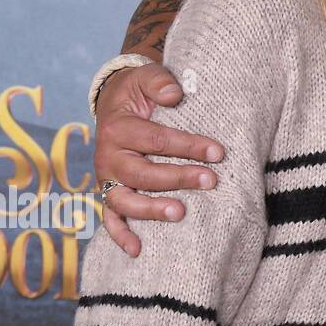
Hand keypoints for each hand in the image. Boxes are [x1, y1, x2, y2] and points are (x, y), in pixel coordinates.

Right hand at [94, 62, 224, 257]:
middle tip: (211, 181)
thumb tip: (174, 95)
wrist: (114, 102)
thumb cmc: (137, 91)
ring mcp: (106, 179)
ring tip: (180, 213)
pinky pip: (110, 218)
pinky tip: (138, 249)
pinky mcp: (108, 193)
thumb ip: (160, 82)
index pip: (156, 141)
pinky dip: (120, 235)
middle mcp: (108, 157)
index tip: (218, 153)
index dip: (188, 146)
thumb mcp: (146, 76)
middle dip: (178, 178)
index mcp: (118, 128)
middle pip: (143, 173)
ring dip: (151, 209)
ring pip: (124, 201)